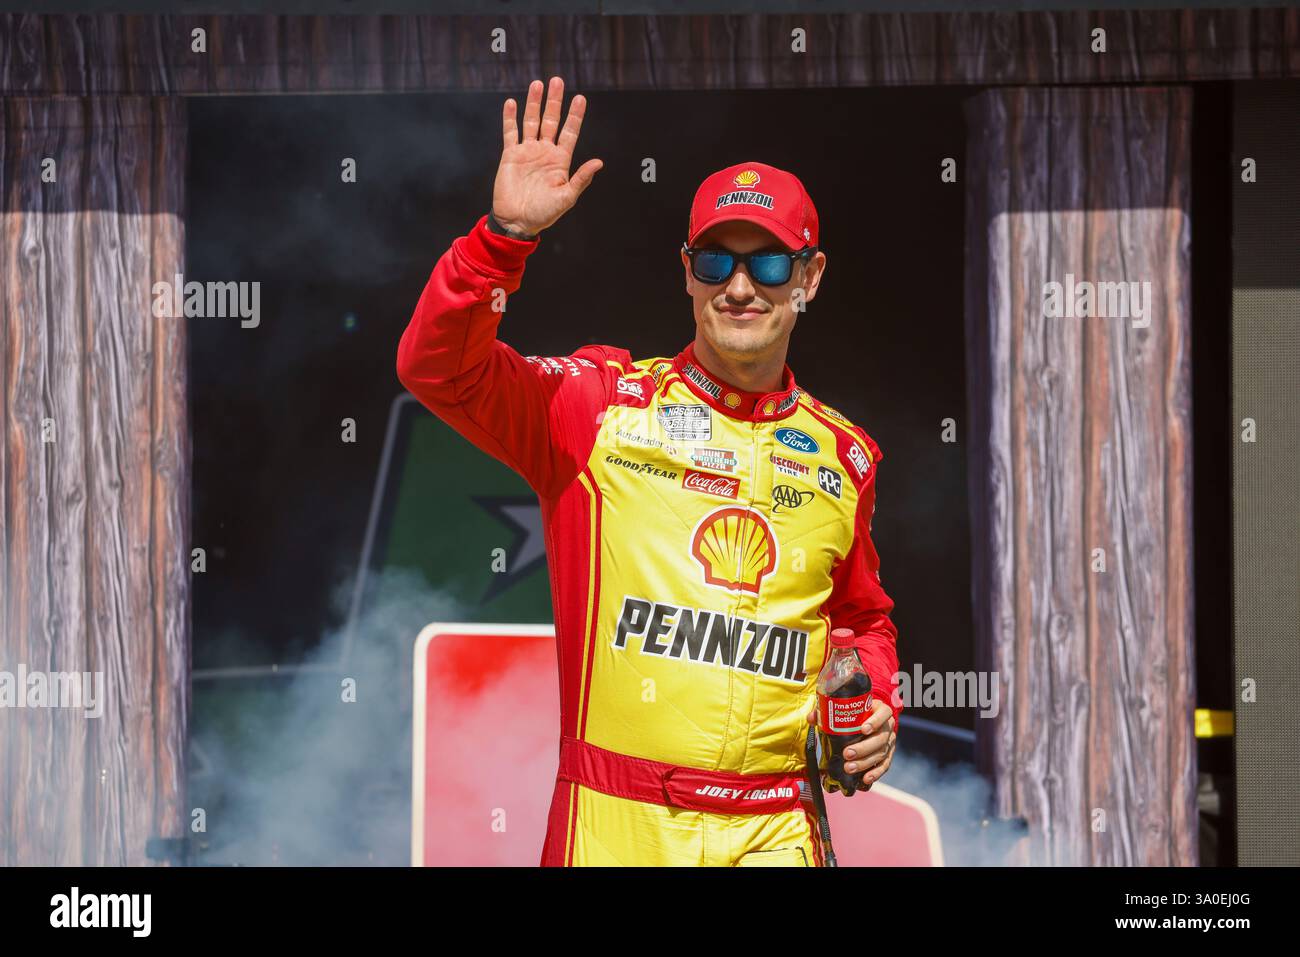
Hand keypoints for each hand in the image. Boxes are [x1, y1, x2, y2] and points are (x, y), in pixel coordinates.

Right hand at [493, 76, 602, 236]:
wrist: (517, 222)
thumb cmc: (544, 214)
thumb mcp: (567, 198)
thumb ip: (581, 179)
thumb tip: (599, 162)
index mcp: (561, 160)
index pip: (570, 132)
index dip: (575, 116)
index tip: (581, 98)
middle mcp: (545, 152)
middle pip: (551, 120)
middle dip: (554, 101)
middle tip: (557, 81)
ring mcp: (527, 151)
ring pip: (531, 121)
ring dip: (534, 103)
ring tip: (537, 84)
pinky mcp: (510, 155)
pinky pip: (510, 132)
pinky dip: (510, 118)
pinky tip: (511, 102)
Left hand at [805, 698, 896, 791]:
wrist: (871, 722)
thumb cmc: (857, 714)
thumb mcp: (847, 708)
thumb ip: (828, 712)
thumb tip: (811, 718)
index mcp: (880, 710)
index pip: (884, 713)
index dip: (875, 721)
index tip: (863, 729)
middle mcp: (888, 726)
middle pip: (880, 738)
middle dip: (864, 747)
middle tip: (847, 753)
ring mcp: (889, 742)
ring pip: (881, 753)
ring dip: (865, 762)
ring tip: (849, 768)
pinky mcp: (888, 755)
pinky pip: (884, 765)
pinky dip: (875, 773)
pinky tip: (865, 779)